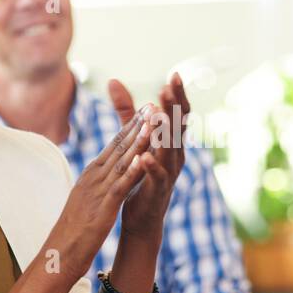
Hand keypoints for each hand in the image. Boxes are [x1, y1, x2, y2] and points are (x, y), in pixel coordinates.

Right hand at [45, 105, 154, 278]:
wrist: (59, 254)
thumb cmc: (73, 230)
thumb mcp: (85, 199)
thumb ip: (95, 183)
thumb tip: (103, 171)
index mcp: (91, 175)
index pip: (113, 146)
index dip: (130, 127)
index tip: (144, 111)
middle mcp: (94, 177)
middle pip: (119, 147)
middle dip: (137, 125)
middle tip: (153, 105)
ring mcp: (98, 190)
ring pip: (122, 161)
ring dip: (139, 140)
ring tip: (153, 122)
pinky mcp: (104, 207)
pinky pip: (121, 186)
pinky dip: (133, 171)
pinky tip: (145, 158)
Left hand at [107, 73, 190, 239]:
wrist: (143, 218)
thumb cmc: (141, 175)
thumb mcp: (135, 139)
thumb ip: (127, 112)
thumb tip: (113, 81)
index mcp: (172, 142)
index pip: (178, 114)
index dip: (177, 96)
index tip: (174, 75)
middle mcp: (175, 155)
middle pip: (178, 126)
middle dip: (174, 106)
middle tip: (170, 86)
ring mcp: (169, 173)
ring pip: (170, 149)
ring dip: (165, 132)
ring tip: (161, 114)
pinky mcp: (158, 190)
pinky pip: (157, 177)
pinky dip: (152, 166)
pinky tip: (145, 156)